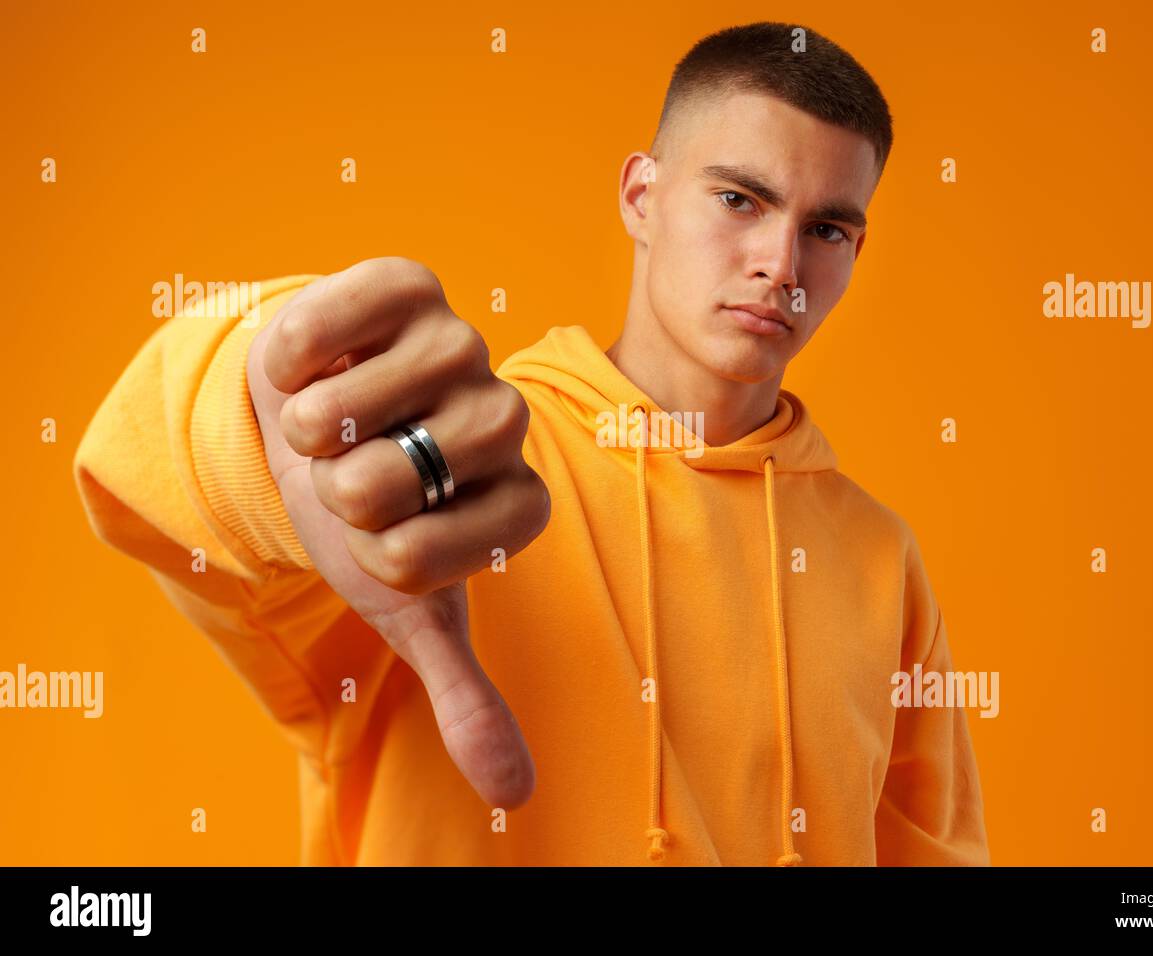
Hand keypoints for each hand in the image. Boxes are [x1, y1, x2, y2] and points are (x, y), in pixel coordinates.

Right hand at [246, 257, 549, 809]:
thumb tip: (515, 795)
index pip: (422, 557)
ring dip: (305, 430)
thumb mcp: (406, 604)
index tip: (379, 531)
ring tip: (328, 421)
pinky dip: (292, 360)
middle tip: (348, 471)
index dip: (368, 552)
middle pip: (387, 483)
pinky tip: (314, 367)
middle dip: (333, 492)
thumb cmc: (367, 515)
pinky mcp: (408, 286)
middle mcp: (507, 420)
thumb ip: (462, 690)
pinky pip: (328, 327)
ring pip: (347, 412)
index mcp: (517, 504)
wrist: (317, 421)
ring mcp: (461, 345)